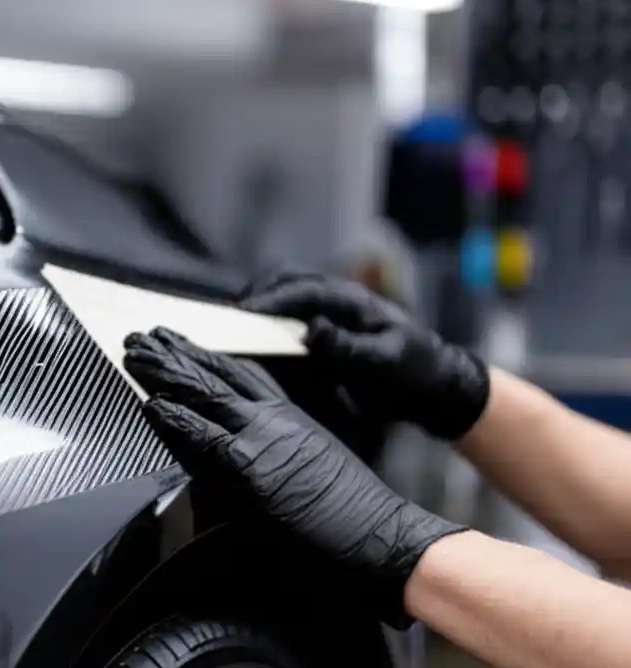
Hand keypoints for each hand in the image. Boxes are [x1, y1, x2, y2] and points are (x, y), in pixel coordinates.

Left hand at [124, 328, 465, 626]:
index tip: (179, 341)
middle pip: (215, 375)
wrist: (382, 535)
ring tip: (132, 352)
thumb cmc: (357, 514)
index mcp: (290, 418)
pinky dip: (173, 419)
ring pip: (202, 395)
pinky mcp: (248, 471)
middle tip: (143, 336)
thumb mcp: (318, 463)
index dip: (205, 356)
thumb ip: (278, 452)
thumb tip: (241, 458)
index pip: (240, 375)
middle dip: (175, 354)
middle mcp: (273, 421)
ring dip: (163, 373)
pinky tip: (150, 404)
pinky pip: (201, 438)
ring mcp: (259, 443)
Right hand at [240, 271, 489, 439]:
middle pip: (288, 279)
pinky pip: (293, 312)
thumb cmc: (414, 375)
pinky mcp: (329, 326)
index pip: (302, 290)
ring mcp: (334, 310)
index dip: (270, 300)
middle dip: (258, 293)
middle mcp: (339, 299)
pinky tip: (258, 338)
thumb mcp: (385, 362)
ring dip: (263, 302)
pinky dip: (272, 318)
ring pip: (288, 291)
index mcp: (353, 301)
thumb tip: (310, 330)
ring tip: (238, 326)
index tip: (242, 314)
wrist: (436, 388)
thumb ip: (347, 347)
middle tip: (231, 318)